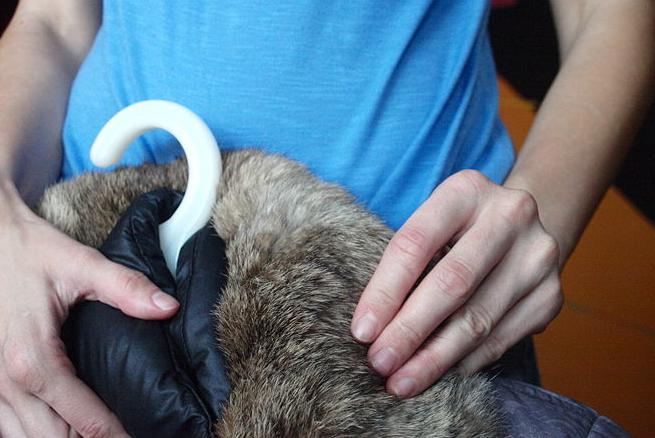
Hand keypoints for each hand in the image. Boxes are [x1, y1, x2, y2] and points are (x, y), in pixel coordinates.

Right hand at [0, 206, 178, 436]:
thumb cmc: (29, 252)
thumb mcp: (81, 264)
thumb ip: (126, 288)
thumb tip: (168, 308)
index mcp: (33, 359)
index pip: (83, 420)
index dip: (117, 435)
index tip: (143, 437)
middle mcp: (5, 382)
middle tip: (128, 437)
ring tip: (99, 435)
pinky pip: (5, 426)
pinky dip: (32, 433)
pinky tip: (60, 427)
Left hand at [351, 170, 562, 397]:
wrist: (522, 227)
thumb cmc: (458, 230)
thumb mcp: (433, 224)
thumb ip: (405, 263)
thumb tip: (371, 327)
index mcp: (466, 190)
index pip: (416, 243)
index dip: (386, 291)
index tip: (362, 331)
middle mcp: (510, 216)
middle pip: (451, 282)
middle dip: (410, 330)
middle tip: (380, 362)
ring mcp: (537, 256)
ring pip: (478, 319)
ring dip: (435, 358)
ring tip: (402, 381)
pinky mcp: (550, 295)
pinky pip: (501, 338)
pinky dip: (465, 361)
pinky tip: (439, 375)